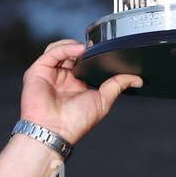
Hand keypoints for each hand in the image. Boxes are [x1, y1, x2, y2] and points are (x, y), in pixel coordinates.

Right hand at [20, 39, 141, 143]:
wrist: (55, 130)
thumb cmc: (76, 122)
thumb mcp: (103, 101)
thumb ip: (117, 85)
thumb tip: (137, 79)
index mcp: (76, 85)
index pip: (84, 63)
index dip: (93, 55)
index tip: (104, 50)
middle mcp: (62, 78)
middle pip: (71, 53)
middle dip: (83, 48)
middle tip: (95, 47)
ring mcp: (50, 74)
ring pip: (60, 50)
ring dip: (73, 46)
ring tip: (86, 48)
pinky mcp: (38, 71)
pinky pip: (51, 53)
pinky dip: (64, 48)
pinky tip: (77, 50)